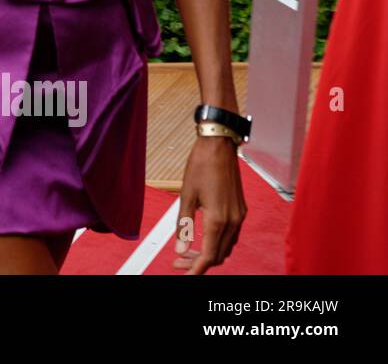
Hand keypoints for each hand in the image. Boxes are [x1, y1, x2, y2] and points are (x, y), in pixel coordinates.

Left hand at [174, 136, 247, 273]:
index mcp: (218, 220)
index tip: (185, 273)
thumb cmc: (201, 166)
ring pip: (226, 246)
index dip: (196, 268)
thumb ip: (184, 225)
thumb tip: (180, 248)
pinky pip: (231, 235)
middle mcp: (233, 221)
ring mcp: (239, 216)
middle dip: (199, 262)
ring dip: (209, 252)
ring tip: (187, 251)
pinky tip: (203, 238)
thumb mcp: (186, 196)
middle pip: (219, 255)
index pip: (210, 256)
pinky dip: (218, 242)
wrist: (219, 146)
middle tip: (179, 261)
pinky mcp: (240, 210)